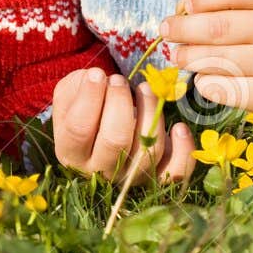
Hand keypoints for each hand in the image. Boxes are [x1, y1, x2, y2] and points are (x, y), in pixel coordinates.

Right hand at [50, 68, 195, 183]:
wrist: (100, 134)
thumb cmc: (83, 110)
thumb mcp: (70, 96)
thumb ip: (77, 87)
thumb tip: (98, 78)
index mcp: (71, 152)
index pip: (78, 129)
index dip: (89, 98)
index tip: (97, 74)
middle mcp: (99, 171)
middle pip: (115, 141)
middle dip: (120, 103)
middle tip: (119, 80)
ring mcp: (130, 178)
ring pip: (148, 151)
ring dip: (151, 113)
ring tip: (146, 88)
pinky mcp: (157, 179)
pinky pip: (175, 171)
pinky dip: (183, 150)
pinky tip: (179, 127)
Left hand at [160, 0, 252, 109]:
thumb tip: (183, 6)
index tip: (186, 6)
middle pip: (217, 28)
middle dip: (182, 30)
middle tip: (166, 31)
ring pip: (215, 60)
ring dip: (187, 58)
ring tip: (178, 56)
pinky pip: (220, 89)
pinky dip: (203, 83)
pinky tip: (204, 77)